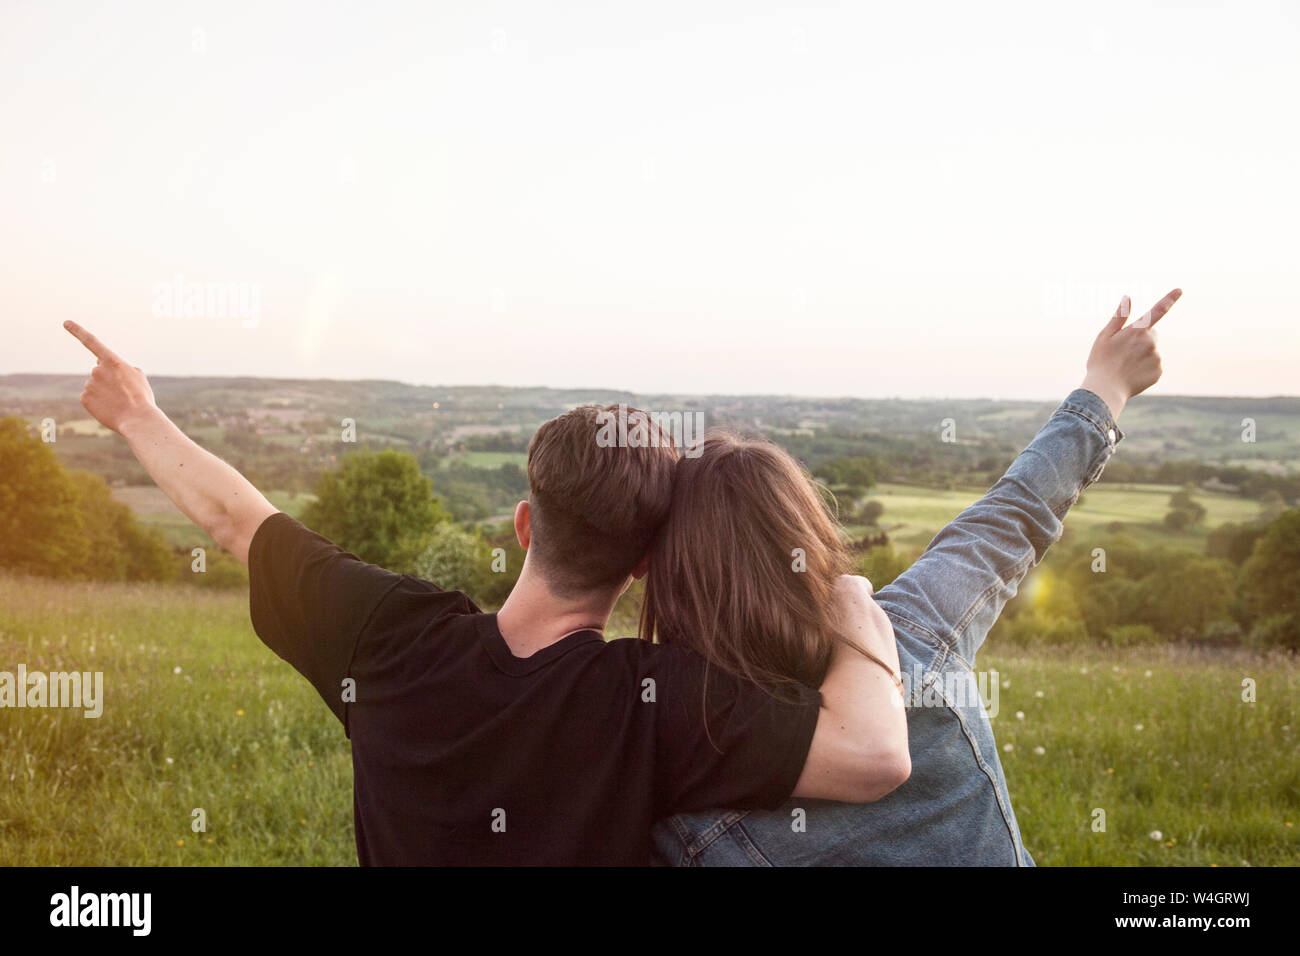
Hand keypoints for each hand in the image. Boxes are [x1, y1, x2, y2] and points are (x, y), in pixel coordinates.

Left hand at [64, 321, 159, 434]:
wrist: (138, 420)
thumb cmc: (141, 398)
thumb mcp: (138, 377)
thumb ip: (123, 368)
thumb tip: (111, 370)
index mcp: (113, 361)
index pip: (92, 342)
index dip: (77, 331)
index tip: (65, 323)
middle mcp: (97, 370)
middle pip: (100, 371)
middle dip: (109, 380)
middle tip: (124, 393)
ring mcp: (89, 384)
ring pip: (95, 386)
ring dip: (105, 392)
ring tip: (119, 402)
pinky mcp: (84, 398)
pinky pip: (90, 397)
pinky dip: (99, 403)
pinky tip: (109, 408)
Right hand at [1079, 288, 1181, 418]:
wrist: (1105, 390)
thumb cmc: (1101, 361)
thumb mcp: (1105, 336)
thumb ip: (1119, 316)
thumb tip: (1127, 297)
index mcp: (1137, 331)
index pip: (1157, 311)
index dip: (1169, 299)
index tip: (1180, 290)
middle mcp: (1150, 342)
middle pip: (1151, 335)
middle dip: (1141, 339)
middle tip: (1123, 352)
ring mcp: (1156, 357)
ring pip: (1152, 351)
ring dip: (1142, 355)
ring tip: (1125, 366)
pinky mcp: (1158, 372)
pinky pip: (1154, 366)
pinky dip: (1145, 369)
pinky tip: (1132, 375)